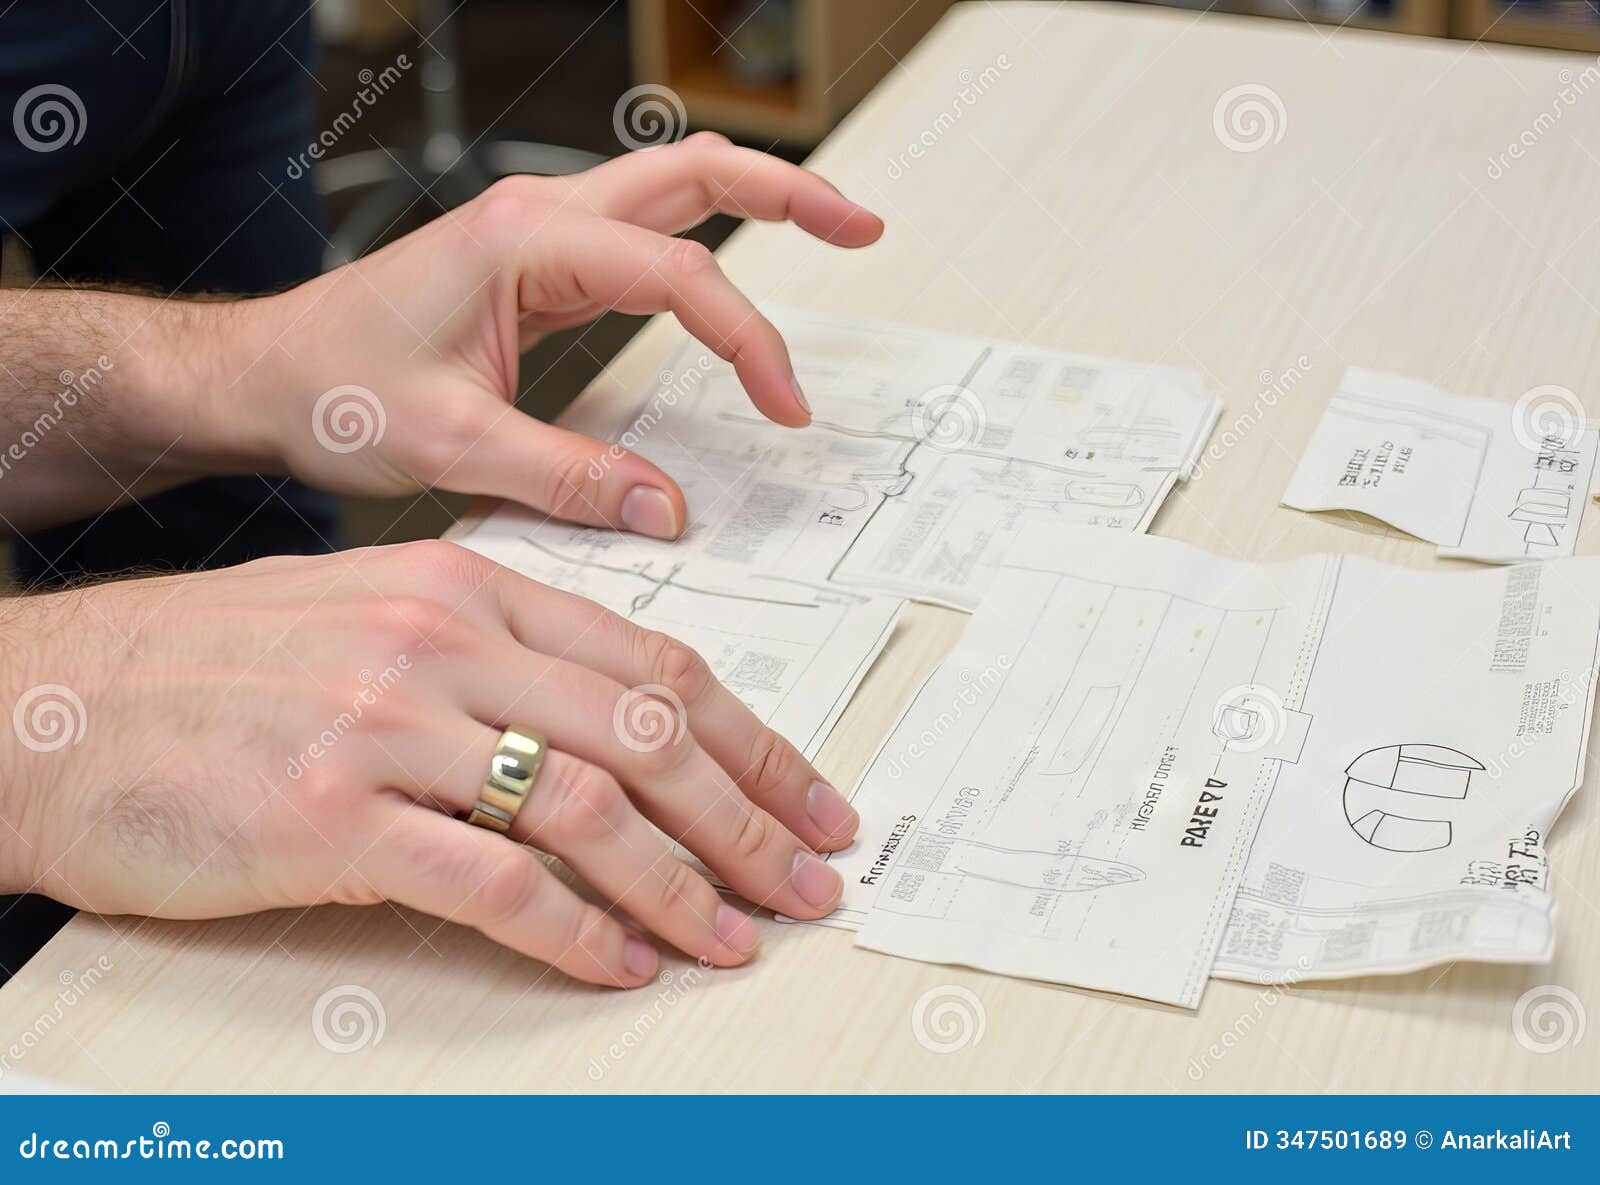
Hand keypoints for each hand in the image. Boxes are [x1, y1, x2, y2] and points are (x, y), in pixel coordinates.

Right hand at [0, 540, 859, 985]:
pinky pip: (493, 881)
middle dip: (753, 820)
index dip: (757, 743)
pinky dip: (574, 933)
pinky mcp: (329, 815)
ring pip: (589, 809)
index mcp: (468, 589)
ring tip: (736, 937)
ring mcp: (386, 724)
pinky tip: (618, 965)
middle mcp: (442, 643)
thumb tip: (619, 733)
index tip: (814, 800)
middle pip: (648, 735)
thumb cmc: (217, 667)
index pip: (657, 668)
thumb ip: (498, 661)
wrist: (53, 704)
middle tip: (814, 880)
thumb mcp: (374, 620)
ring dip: (684, 887)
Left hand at [230, 135, 883, 538]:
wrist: (265, 376)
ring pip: (674, 189)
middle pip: (694, 173)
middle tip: (864, 227)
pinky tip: (731, 282)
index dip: (746, 340)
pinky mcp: (539, 266)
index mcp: (524, 240)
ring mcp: (542, 235)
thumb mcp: (449, 445)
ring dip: (757, 201)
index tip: (784, 407)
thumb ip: (565, 477)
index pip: (677, 274)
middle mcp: (541, 219)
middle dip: (789, 196)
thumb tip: (666, 506)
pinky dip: (705, 248)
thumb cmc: (333, 391)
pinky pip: (644, 239)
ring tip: (833, 227)